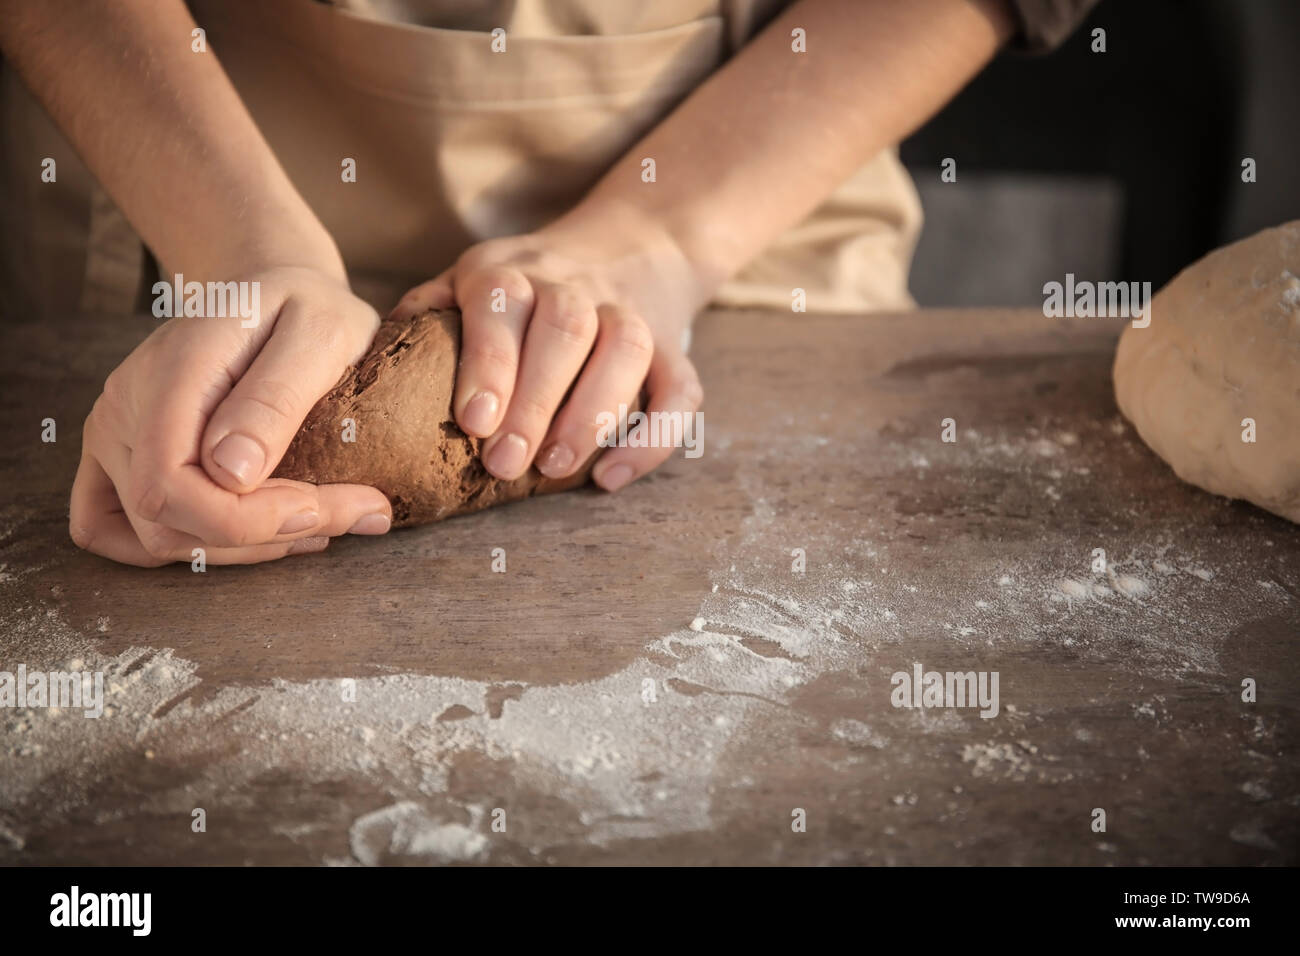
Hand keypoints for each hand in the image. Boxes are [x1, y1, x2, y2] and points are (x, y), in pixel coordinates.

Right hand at [70, 266, 392, 565]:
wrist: (274, 286)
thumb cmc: (306, 305)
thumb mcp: (322, 331)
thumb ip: (278, 396)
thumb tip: (232, 473)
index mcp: (169, 374)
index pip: (171, 486)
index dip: (245, 522)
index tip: (322, 507)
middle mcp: (123, 410)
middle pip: (169, 522)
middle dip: (266, 536)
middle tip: (355, 509)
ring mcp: (115, 437)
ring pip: (158, 539)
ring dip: (246, 548)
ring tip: (323, 519)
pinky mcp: (121, 459)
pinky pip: (124, 534)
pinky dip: (193, 545)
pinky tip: (262, 531)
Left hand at [392, 213, 706, 490]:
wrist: (637, 242)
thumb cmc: (530, 283)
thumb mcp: (474, 277)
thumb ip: (428, 312)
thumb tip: (368, 364)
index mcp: (513, 269)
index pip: (503, 304)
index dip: (491, 361)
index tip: (474, 421)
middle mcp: (576, 283)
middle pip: (565, 329)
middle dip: (536, 400)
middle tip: (505, 465)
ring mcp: (631, 313)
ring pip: (625, 351)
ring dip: (593, 413)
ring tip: (557, 468)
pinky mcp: (674, 348)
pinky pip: (680, 390)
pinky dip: (655, 437)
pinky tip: (614, 477)